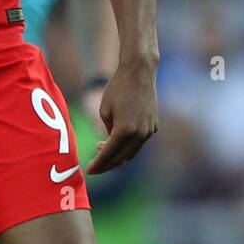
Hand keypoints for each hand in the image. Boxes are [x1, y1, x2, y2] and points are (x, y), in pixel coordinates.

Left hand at [86, 57, 157, 174]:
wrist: (139, 72)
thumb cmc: (117, 88)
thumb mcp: (104, 111)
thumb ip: (107, 132)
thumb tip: (109, 145)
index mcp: (124, 131)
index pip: (108, 155)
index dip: (98, 165)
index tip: (89, 171)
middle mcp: (140, 134)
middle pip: (122, 158)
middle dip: (107, 164)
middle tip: (95, 166)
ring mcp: (149, 131)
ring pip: (132, 152)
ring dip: (118, 155)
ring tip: (103, 148)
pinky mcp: (154, 126)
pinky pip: (139, 142)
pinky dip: (128, 145)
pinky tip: (118, 139)